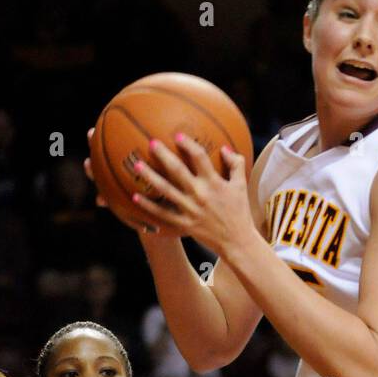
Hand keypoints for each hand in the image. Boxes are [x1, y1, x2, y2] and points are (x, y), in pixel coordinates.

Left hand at [93, 129, 255, 253]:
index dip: (188, 144)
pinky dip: (149, 206)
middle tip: (151, 143)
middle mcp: (200, 194)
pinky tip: (135, 197)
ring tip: (137, 165)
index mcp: (214, 183)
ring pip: (166, 190)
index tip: (177, 135)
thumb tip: (224, 148)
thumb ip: (236, 164)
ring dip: (150, 176)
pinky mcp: (184, 224)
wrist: (237, 241)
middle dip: (164, 155)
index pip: (199, 157)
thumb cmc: (239, 212)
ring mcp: (190, 209)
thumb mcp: (242, 185)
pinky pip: (163, 214)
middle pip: (177, 170)